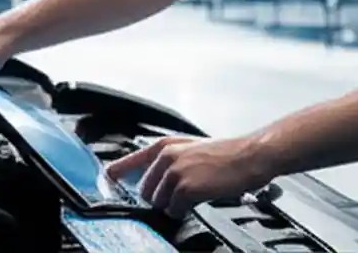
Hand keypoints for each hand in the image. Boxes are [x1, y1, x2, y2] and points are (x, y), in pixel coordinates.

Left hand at [106, 135, 272, 218]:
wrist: (249, 156)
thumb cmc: (227, 154)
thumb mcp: (192, 149)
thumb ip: (171, 161)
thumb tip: (157, 179)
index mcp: (166, 145)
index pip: (132, 159)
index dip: (118, 171)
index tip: (108, 178)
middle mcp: (167, 157)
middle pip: (145, 189)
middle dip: (157, 198)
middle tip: (176, 198)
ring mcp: (175, 172)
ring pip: (158, 201)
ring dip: (171, 205)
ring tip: (190, 197)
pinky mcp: (186, 188)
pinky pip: (174, 209)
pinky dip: (182, 211)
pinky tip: (194, 203)